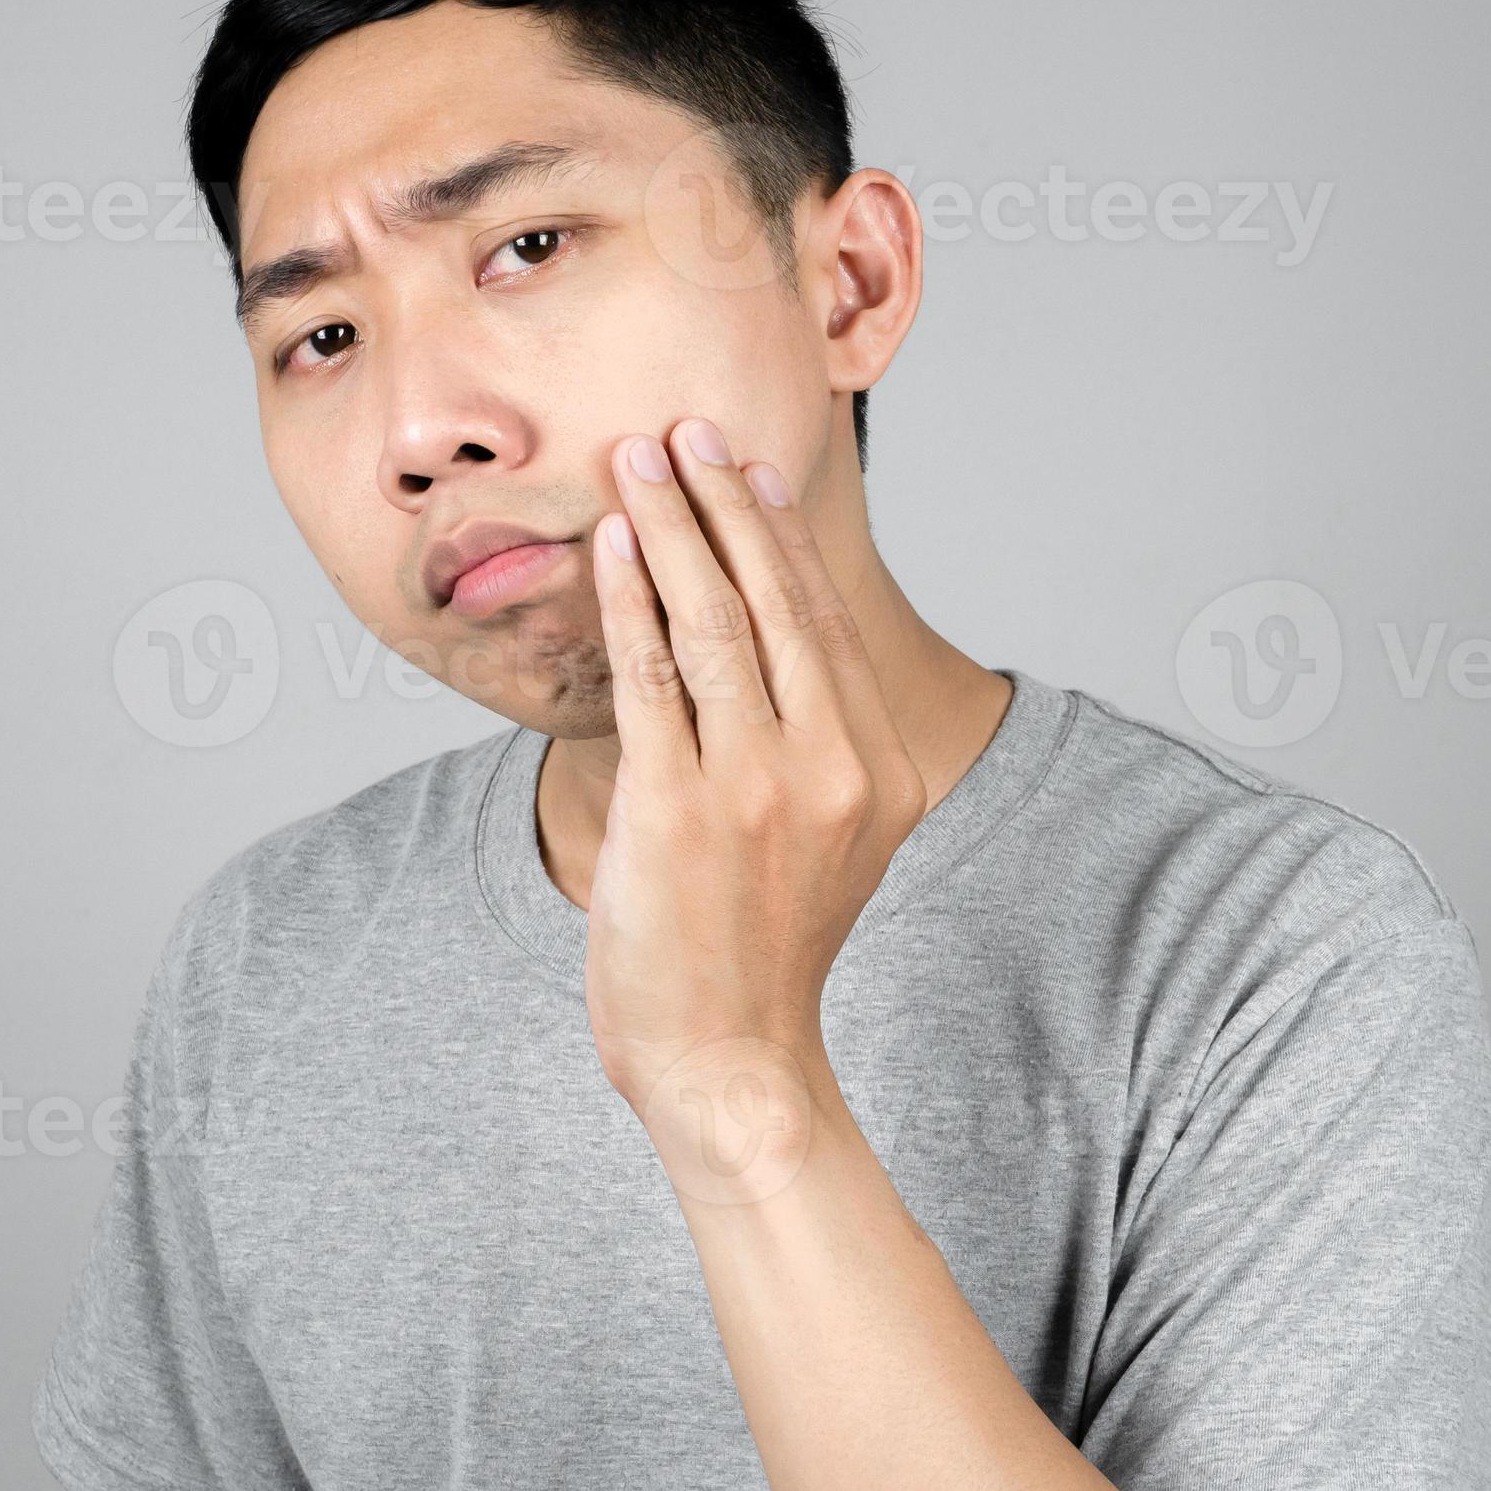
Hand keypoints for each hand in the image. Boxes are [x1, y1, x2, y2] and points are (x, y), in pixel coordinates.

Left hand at [584, 417, 926, 1192]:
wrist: (730, 1059)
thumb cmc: (760, 953)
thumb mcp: (830, 843)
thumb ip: (818, 750)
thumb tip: (773, 646)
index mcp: (881, 771)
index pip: (822, 621)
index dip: (778, 534)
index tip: (745, 468)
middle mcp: (832, 766)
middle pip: (773, 600)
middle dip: (721, 501)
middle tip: (681, 431)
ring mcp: (756, 784)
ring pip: (711, 619)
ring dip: (668, 525)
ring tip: (633, 462)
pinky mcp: (679, 806)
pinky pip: (650, 673)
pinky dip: (628, 596)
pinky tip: (610, 545)